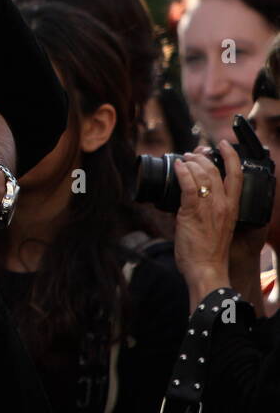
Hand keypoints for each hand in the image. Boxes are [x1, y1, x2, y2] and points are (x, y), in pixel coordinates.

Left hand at [172, 141, 240, 307]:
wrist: (206, 269)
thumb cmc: (208, 252)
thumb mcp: (217, 227)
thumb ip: (209, 211)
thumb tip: (192, 200)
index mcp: (232, 208)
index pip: (237, 175)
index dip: (232, 155)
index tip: (224, 144)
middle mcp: (223, 205)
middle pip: (215, 170)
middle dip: (202, 156)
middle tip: (192, 153)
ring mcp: (209, 207)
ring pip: (202, 174)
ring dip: (190, 162)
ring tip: (182, 159)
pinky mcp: (193, 212)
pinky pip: (188, 185)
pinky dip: (182, 172)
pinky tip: (176, 166)